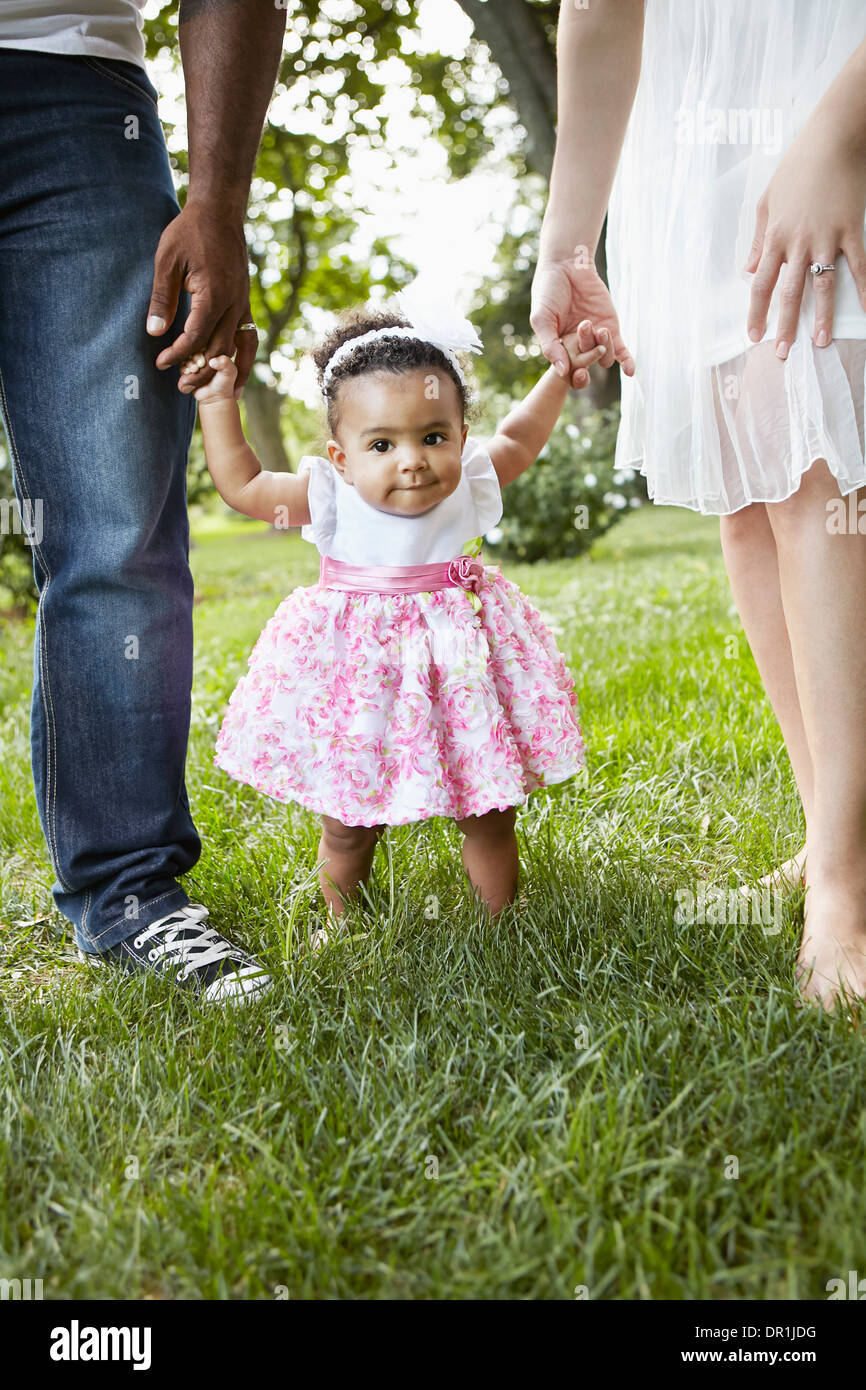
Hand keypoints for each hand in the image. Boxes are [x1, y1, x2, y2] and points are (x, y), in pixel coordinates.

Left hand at [145, 201, 256, 392]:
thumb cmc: (189, 232)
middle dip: (198, 371)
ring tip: (209, 393)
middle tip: (180, 387)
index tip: (160, 363)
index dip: (178, 354)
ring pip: (236, 350)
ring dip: (223, 374)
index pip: (195, 336)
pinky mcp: (245, 304)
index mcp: (213, 294)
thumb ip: (163, 298)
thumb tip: (155, 331)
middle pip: (217, 350)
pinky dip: (242, 361)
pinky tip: (235, 378)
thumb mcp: (167, 261)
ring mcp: (243, 305)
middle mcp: (233, 304)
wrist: (219, 213)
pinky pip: (247, 339)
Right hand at [183, 353, 238, 402]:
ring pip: (186, 356)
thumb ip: (226, 364)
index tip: (204, 362)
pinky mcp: (189, 368)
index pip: (205, 342)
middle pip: (194, 348)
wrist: (215, 398)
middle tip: (198, 367)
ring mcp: (197, 360)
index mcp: (217, 349)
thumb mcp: (230, 373)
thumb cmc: (225, 385)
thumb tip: (212, 361)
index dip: (202, 351)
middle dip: (194, 358)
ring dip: (188, 363)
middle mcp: (206, 353)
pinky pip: (182, 364)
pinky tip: (189, 373)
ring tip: (194, 370)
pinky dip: (184, 369)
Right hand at [531, 255, 634, 387]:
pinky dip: (626, 361)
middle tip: (583, 328)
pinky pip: (621, 350)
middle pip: (587, 365)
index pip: (568, 372)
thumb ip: (550, 346)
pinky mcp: (611, 327)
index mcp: (560, 348)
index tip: (577, 372)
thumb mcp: (542, 320)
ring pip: (604, 357)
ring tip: (595, 326)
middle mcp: (578, 346)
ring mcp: (596, 338)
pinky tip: (630, 371)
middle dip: (587, 356)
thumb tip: (562, 371)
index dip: (574, 377)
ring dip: (602, 348)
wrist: (567, 265)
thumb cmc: (548, 291)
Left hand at [743, 124, 865, 356]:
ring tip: (819, 342)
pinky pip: (858, 266)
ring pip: (822, 286)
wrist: (830, 140)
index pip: (760, 284)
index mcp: (775, 238)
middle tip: (782, 352)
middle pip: (789, 292)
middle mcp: (798, 243)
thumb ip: (758, 240)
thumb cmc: (796, 168)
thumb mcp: (766, 202)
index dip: (757, 312)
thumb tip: (748, 270)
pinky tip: (865, 310)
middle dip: (785, 325)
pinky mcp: (850, 231)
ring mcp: (826, 239)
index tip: (755, 335)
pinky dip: (863, 289)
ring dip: (820, 317)